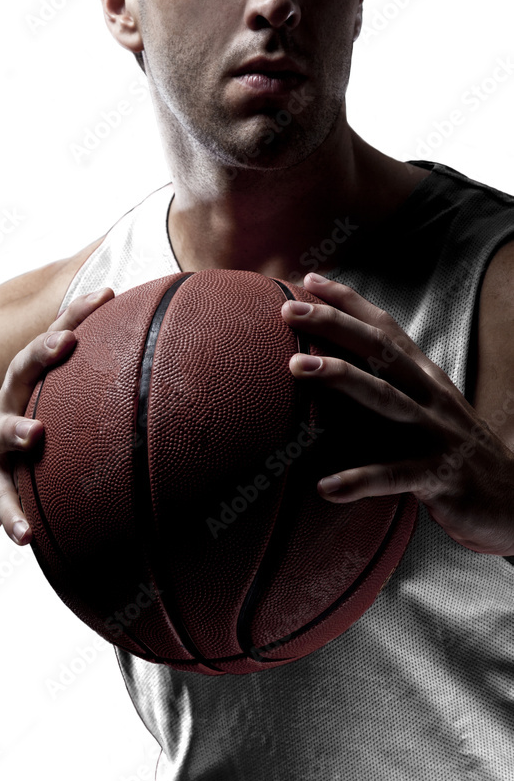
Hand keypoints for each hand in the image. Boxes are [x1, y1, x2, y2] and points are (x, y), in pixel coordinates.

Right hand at [0, 287, 113, 546]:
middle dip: (42, 352)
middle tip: (66, 341)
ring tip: (36, 435)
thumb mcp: (48, 421)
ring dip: (17, 430)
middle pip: (20, 371)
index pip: (51, 342)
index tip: (108, 292)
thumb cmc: (18, 453)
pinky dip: (11, 516)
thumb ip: (86, 405)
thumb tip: (154, 390)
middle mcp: (5, 408)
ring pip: (0, 432)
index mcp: (28, 390)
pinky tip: (27, 534)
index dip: (76, 314)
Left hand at [281, 273, 513, 555]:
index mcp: (425, 377)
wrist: (512, 500)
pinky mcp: (439, 476)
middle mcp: (430, 395)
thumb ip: (389, 384)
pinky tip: (325, 487)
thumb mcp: (426, 407)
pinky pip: (394, 476)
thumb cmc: (453, 451)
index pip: (385, 328)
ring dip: (339, 377)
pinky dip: (359, 480)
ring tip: (295, 367)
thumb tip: (333, 365)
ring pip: (385, 397)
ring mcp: (436, 433)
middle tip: (289, 309)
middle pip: (380, 350)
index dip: (349, 302)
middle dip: (334, 324)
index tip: (309, 279)